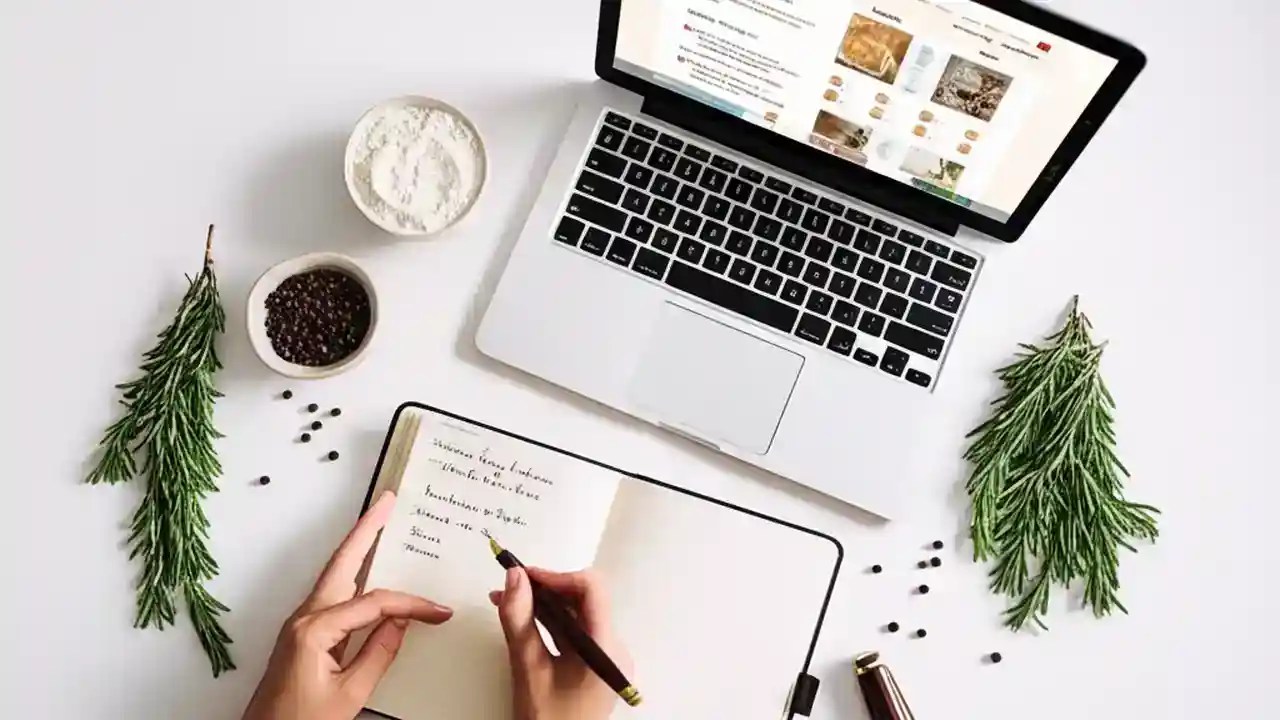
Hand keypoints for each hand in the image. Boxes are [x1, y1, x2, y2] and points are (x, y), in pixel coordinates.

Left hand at [243, 491, 453, 719]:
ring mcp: (301, 625)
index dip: (411, 605)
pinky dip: (354, 579)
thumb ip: (378, 654)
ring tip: (378, 525)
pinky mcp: (304, 636)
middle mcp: (303, 619)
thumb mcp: (350, 695)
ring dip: (357, 549)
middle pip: (342, 563)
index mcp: (314, 630)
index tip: (437, 613)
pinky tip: (366, 576)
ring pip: (336, 576)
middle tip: (386, 502)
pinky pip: (334, 598)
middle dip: (366, 529)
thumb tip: (400, 622)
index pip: (375, 604)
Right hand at [490, 567, 631, 719]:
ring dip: (542, 604)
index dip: (557, 575)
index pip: (591, 589)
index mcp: (605, 648)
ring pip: (575, 615)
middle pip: (583, 600)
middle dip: (545, 588)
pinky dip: (547, 623)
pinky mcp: (592, 666)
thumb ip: (519, 620)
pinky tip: (521, 619)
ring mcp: (603, 658)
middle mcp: (612, 649)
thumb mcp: (528, 669)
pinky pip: (572, 633)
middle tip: (510, 584)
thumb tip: (516, 577)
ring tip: (507, 599)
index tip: (525, 575)